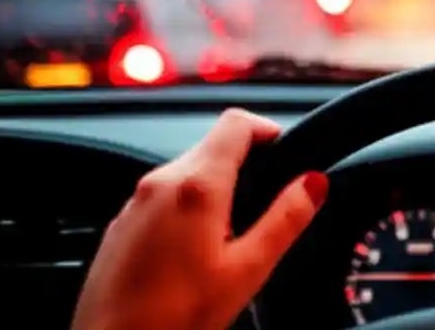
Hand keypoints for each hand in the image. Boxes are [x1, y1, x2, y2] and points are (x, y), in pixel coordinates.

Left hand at [72, 108, 328, 329]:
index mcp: (197, 185)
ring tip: (228, 238)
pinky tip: (192, 254)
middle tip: (264, 206)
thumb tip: (314, 183)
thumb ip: (285, 220)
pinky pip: (162, 199)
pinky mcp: (121, 224)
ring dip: (213, 189)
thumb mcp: (247, 270)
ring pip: (186, 173)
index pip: (235, 123)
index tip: (282, 149)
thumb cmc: (175, 316)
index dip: (266, 129)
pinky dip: (185, 210)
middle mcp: (160, 182)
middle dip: (243, 166)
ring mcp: (135, 202)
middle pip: (211, 146)